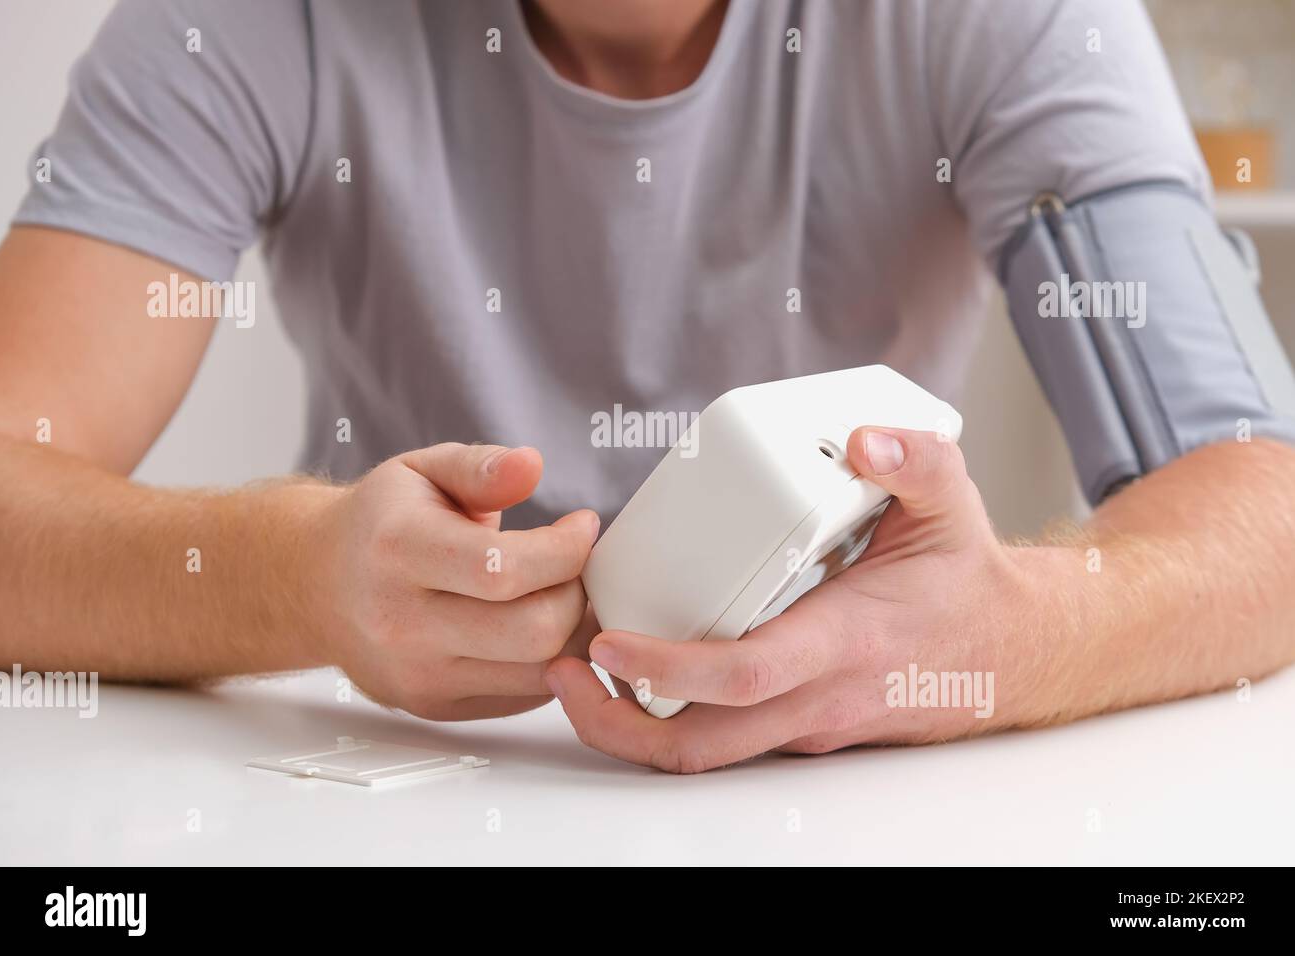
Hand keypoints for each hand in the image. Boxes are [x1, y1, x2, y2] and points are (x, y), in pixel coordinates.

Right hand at [313, 443, 599, 719]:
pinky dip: (550, 662)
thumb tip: (531, 465)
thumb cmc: (381, 523)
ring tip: (563, 593)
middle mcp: (402, 623)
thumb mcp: (423, 470)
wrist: (317, 585)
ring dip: (573, 633)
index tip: (582, 527)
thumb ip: (481, 467)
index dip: (564, 550)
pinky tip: (537, 623)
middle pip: (532, 632)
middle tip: (577, 566)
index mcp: (398, 550)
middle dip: (577, 594)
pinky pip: (523, 696)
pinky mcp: (435, 706)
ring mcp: (418, 675)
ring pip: (538, 673)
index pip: (503, 569)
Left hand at [546, 426, 1036, 771]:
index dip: (668, 668)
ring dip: (632, 723)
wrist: (1009, 652)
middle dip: (615, 724)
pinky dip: (671, 712)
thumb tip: (863, 437)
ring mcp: (804, 720)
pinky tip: (642, 664)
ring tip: (584, 667)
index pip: (745, 676)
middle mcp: (817, 696)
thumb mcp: (953, 504)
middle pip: (700, 744)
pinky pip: (723, 733)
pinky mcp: (796, 724)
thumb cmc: (966, 583)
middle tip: (562, 669)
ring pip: (705, 750)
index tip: (606, 644)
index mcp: (844, 643)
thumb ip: (915, 460)